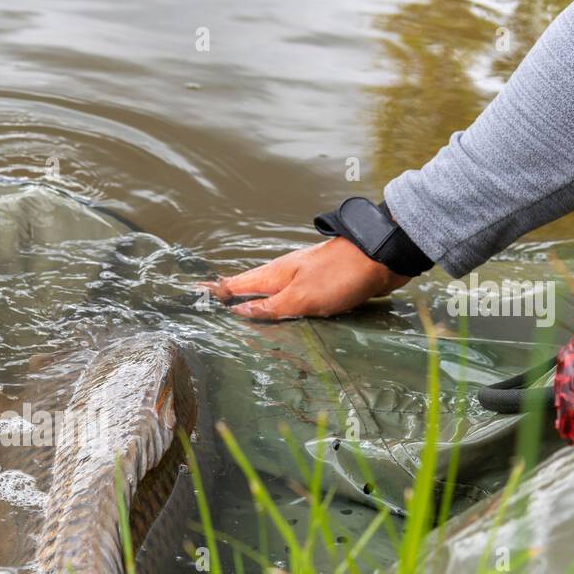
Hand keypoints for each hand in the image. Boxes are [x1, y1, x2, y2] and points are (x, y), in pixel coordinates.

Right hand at [200, 237, 409, 319]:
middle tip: (210, 301)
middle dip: (230, 295)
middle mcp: (284, 275)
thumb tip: (239, 312)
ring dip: (253, 300)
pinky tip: (279, 314)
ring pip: (270, 293)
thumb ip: (270, 307)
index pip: (236, 284)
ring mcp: (302, 279)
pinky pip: (290, 299)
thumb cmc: (339, 277)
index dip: (215, 291)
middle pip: (250, 287)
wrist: (380, 260)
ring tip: (237, 309)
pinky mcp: (320, 286)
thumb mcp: (300, 298)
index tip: (193, 292)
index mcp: (274, 275)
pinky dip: (277, 306)